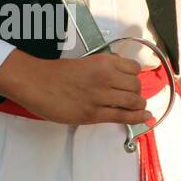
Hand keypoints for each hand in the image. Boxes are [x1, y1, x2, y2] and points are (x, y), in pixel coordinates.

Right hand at [0, 50, 148, 126]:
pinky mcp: (93, 114)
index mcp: (103, 62)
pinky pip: (123, 116)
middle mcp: (105, 77)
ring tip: (137, 108)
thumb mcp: (85, 62)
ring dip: (138, 106)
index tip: (130, 81)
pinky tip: (145, 118)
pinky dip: (137, 118)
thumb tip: (120, 74)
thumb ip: (104, 67)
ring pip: (134, 101)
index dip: (134, 76)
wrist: (35, 83)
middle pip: (136, 86)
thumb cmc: (56, 73)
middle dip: (136, 92)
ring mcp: (100, 97)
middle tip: (130, 96)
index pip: (134, 69)